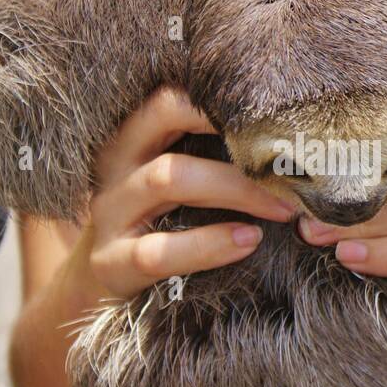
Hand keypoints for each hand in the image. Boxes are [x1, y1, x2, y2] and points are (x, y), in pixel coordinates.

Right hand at [78, 88, 296, 300]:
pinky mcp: (111, 263)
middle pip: (169, 120)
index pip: (172, 96)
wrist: (92, 291)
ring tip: (283, 208)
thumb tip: (293, 144)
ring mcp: (109, 213)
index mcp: (134, 139)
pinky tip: (248, 241)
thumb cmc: (156, 227)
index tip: (279, 109)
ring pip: (170, 177)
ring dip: (235, 188)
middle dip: (239, 140)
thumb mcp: (176, 186)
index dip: (221, 97)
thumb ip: (213, 159)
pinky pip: (160, 250)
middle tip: (294, 162)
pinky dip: (209, 244)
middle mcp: (116, 165)